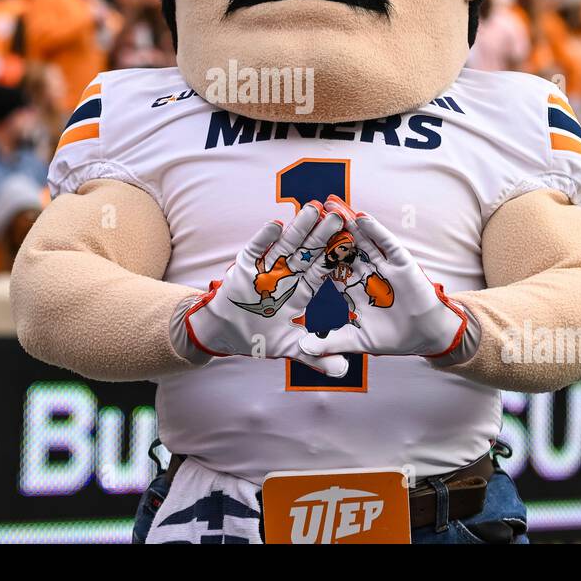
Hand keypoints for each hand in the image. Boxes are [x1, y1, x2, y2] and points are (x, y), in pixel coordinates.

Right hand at [183, 203, 349, 376]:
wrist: (227, 332)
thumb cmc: (262, 337)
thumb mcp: (292, 348)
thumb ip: (318, 357)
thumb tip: (344, 372)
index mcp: (304, 290)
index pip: (324, 270)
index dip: (337, 257)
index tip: (353, 242)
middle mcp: (289, 274)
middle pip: (309, 251)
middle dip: (322, 234)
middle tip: (338, 214)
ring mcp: (268, 266)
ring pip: (287, 244)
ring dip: (298, 228)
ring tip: (312, 208)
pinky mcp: (247, 264)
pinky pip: (257, 248)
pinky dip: (265, 238)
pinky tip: (275, 224)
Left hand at [297, 198, 468, 360]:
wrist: (426, 336)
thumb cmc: (392, 337)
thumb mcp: (357, 340)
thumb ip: (331, 342)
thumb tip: (302, 349)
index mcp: (351, 287)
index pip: (328, 268)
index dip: (312, 256)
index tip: (293, 244)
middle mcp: (364, 271)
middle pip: (342, 248)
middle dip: (327, 231)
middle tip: (309, 212)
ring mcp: (382, 264)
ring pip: (361, 240)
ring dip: (347, 223)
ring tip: (331, 205)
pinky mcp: (400, 261)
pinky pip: (385, 243)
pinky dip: (374, 230)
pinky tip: (361, 217)